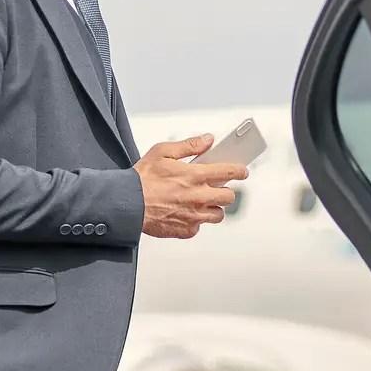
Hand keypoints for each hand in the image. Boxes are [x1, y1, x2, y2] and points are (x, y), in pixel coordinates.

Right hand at [134, 134, 248, 238]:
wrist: (127, 204)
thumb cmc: (142, 178)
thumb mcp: (163, 152)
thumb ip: (189, 146)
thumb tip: (207, 140)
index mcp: (196, 176)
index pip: (230, 172)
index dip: (240, 170)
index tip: (242, 171)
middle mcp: (199, 197)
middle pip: (229, 197)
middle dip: (226, 191)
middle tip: (217, 188)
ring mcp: (194, 215)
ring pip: (218, 215)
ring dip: (213, 208)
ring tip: (201, 202)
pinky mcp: (186, 230)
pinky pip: (199, 227)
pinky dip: (195, 221)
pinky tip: (185, 213)